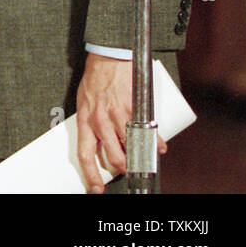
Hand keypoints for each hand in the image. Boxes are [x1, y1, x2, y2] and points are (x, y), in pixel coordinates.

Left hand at [75, 53, 166, 192]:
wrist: (108, 57)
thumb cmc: (96, 79)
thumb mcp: (85, 101)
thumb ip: (92, 121)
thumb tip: (100, 140)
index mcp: (86, 120)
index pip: (85, 154)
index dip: (91, 175)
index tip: (96, 189)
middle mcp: (100, 121)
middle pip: (113, 157)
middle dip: (122, 168)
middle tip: (128, 170)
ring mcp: (118, 116)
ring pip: (131, 148)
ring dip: (139, 156)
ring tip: (144, 157)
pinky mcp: (134, 108)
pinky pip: (148, 132)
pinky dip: (157, 143)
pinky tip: (160, 146)